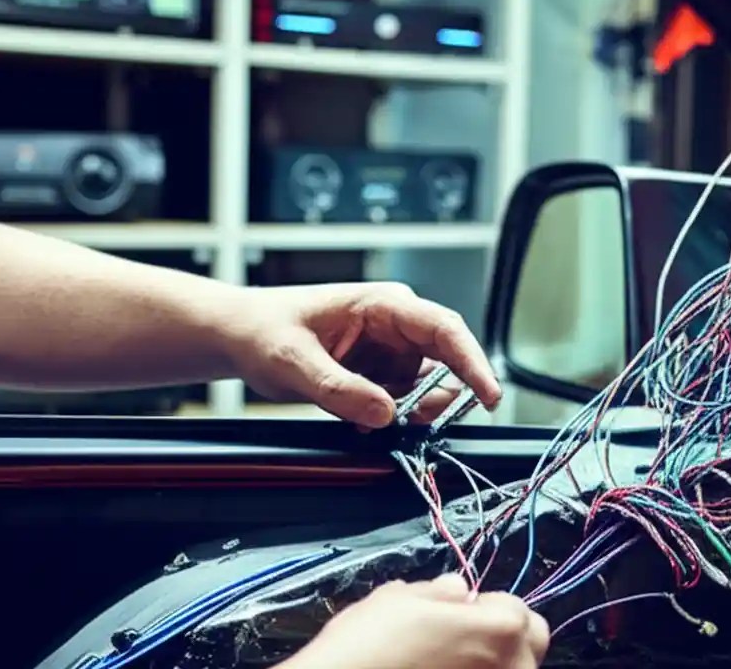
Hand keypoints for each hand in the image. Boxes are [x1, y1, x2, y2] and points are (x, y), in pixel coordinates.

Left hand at [225, 282, 501, 428]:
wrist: (240, 337)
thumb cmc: (264, 329)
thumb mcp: (295, 361)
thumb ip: (339, 389)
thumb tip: (386, 414)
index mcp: (384, 305)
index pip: (445, 330)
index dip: (473, 363)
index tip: (490, 397)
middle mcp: (395, 327)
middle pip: (445, 364)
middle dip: (440, 399)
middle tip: (418, 425)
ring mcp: (389, 353)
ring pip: (426, 390)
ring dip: (412, 413)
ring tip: (372, 420)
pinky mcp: (378, 376)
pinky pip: (402, 403)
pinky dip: (391, 420)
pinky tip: (361, 421)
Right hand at [279, 574, 549, 668]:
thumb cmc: (372, 643)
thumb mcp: (400, 600)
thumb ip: (439, 593)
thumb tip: (457, 589)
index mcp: (501, 628)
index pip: (518, 609)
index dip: (486, 605)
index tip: (459, 611)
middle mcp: (512, 667)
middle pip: (528, 644)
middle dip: (502, 637)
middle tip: (459, 638)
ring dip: (486, 663)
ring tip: (441, 661)